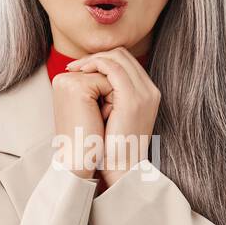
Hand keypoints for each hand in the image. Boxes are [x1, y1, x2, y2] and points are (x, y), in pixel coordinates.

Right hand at [50, 68, 110, 179]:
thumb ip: (102, 87)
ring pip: (110, 75)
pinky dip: (113, 102)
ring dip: (114, 97)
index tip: (99, 118)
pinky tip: (101, 119)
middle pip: (108, 71)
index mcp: (66, 82)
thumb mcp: (96, 107)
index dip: (111, 95)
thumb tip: (121, 71)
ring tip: (100, 120)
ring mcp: (69, 80)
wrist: (81, 161)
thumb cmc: (92, 139)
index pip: (101, 73)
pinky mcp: (77, 87)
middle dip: (113, 94)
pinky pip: (109, 83)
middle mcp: (64, 78)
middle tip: (101, 120)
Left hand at [65, 48, 159, 188]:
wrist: (121, 169)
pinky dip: (94, 65)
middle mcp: (150, 90)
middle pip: (123, 55)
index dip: (102, 59)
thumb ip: (111, 98)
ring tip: (75, 69)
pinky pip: (112, 68)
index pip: (126, 62)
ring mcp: (144, 93)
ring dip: (93, 59)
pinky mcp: (132, 99)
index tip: (81, 69)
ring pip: (118, 57)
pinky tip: (81, 73)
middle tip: (75, 66)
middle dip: (96, 56)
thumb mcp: (114, 117)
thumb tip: (90, 82)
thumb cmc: (112, 147)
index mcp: (148, 94)